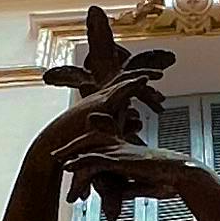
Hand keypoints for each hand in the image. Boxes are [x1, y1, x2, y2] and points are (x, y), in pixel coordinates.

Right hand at [27, 81, 150, 172]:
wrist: (59, 146)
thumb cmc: (79, 146)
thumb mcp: (106, 136)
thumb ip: (122, 129)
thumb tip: (139, 123)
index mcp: (105, 104)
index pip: (125, 89)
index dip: (139, 85)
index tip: (155, 86)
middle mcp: (103, 98)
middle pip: (126, 80)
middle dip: (143, 75)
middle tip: (160, 74)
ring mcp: (101, 99)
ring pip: (125, 81)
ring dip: (142, 76)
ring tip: (158, 75)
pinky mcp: (101, 104)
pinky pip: (119, 89)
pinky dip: (133, 83)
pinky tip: (144, 80)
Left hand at [63, 139, 189, 205]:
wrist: (176, 175)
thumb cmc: (162, 181)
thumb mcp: (136, 187)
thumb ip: (122, 189)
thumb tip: (113, 197)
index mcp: (124, 150)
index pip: (98, 146)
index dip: (83, 151)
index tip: (70, 159)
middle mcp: (119, 146)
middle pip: (89, 142)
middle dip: (72, 148)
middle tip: (56, 155)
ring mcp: (119, 150)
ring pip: (88, 148)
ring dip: (70, 155)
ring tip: (56, 160)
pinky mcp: (119, 158)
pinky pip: (93, 158)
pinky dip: (78, 162)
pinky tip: (66, 166)